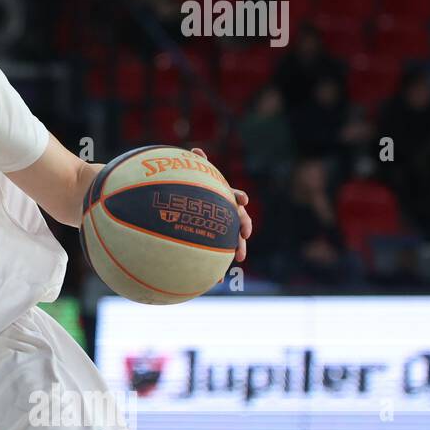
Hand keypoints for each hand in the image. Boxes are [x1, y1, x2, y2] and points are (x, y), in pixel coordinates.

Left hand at [191, 147, 252, 262]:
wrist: (185, 213)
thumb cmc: (192, 194)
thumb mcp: (195, 180)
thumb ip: (197, 166)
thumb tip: (196, 150)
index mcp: (223, 199)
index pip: (234, 197)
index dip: (238, 197)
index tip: (241, 200)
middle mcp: (227, 215)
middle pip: (240, 221)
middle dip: (243, 228)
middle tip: (244, 235)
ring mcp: (223, 231)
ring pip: (234, 240)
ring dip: (237, 248)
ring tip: (237, 258)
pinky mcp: (215, 246)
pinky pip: (219, 258)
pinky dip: (218, 269)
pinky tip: (216, 280)